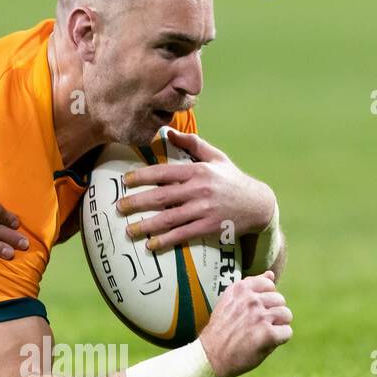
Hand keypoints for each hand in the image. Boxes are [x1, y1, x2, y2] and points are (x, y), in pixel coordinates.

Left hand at [118, 130, 275, 251]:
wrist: (258, 204)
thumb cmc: (232, 179)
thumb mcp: (216, 157)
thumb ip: (192, 143)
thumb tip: (168, 132)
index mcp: (197, 171)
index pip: (164, 172)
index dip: (142, 177)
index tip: (124, 181)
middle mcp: (199, 190)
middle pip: (161, 196)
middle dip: (137, 202)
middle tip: (118, 207)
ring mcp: (204, 210)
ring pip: (169, 218)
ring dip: (146, 225)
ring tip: (129, 230)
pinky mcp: (209, 227)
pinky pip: (183, 234)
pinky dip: (166, 240)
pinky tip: (151, 245)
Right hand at [198, 271, 291, 376]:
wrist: (210, 356)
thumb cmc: (222, 329)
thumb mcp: (230, 302)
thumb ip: (251, 287)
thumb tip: (271, 273)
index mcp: (240, 289)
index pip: (268, 284)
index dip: (265, 299)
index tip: (253, 310)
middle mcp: (250, 299)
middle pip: (280, 300)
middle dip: (273, 313)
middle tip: (256, 326)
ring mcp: (259, 316)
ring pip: (287, 315)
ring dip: (278, 325)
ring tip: (262, 333)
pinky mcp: (268, 333)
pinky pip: (287, 332)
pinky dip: (279, 339)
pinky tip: (265, 343)